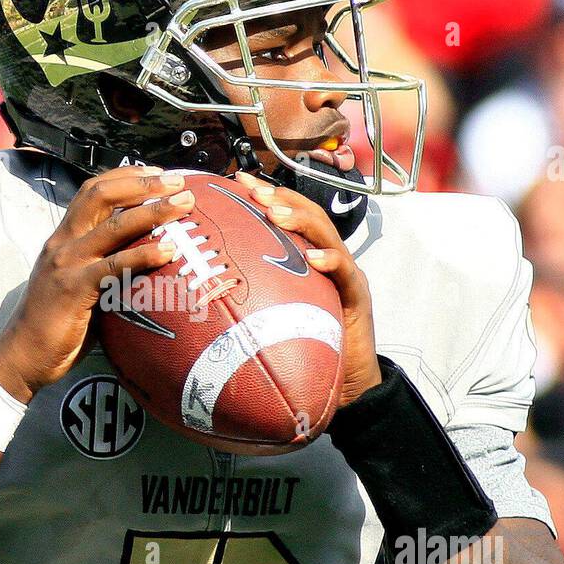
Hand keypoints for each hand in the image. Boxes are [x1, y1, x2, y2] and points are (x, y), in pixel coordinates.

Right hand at [0, 165, 194, 402]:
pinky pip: (114, 267)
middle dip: (142, 182)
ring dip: (152, 211)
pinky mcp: (73, 288)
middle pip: (101, 195)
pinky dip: (143, 255)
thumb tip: (145, 262)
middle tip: (178, 182)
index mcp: (63, 238)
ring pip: (113, 226)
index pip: (92, 191)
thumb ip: (103, 267)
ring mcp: (66, 264)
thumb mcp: (79, 285)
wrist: (23, 357)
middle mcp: (62, 243)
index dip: (126, 176)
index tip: (158, 173)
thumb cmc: (57, 326)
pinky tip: (168, 252)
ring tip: (182, 206)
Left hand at [235, 172, 381, 408]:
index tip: (238, 180)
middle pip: (309, 216)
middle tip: (253, 189)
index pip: (290, 217)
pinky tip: (314, 259)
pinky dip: (331, 262)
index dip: (267, 195)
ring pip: (327, 236)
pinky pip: (346, 275)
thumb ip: (252, 296)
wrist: (348, 383)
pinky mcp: (358, 297)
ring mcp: (346, 275)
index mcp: (309, 259)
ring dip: (300, 221)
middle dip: (280, 198)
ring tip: (275, 213)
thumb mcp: (273, 315)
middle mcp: (329, 260)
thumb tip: (205, 290)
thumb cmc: (308, 348)